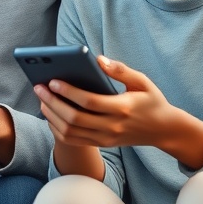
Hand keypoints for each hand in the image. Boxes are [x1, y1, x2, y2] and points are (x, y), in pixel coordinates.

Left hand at [35, 56, 202, 167]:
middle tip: (39, 87)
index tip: (52, 81)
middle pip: (75, 118)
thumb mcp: (142, 81)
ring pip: (71, 132)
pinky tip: (50, 114)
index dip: (68, 92)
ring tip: (42, 99)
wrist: (163, 129)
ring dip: (52, 116)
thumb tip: (97, 59)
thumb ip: (120, 69)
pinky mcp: (102, 144)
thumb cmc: (151, 100)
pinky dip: (58, 128)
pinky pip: (74, 140)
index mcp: (123, 108)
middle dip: (53, 103)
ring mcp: (106, 138)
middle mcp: (113, 127)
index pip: (89, 102)